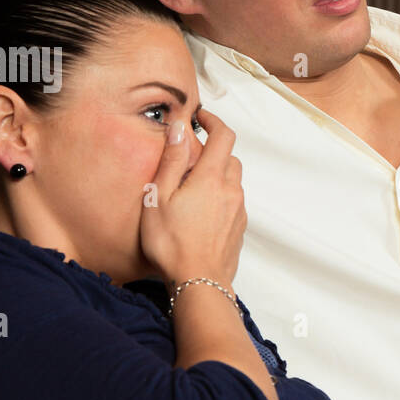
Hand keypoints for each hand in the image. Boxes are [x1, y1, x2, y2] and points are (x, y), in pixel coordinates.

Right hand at [139, 108, 247, 286]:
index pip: (224, 136)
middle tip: (188, 157)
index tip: (201, 117)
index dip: (214, 121)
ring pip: (232, 180)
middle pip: (229, 158)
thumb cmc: (172, 243)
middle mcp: (231, 190)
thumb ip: (171, 160)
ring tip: (191, 187)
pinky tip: (200, 211)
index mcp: (211, 178)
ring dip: (216, 175)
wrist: (199, 283)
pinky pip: (233, 201)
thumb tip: (179, 127)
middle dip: (212, 150)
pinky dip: (220, 196)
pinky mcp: (239, 227)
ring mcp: (238, 210)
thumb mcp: (159, 197)